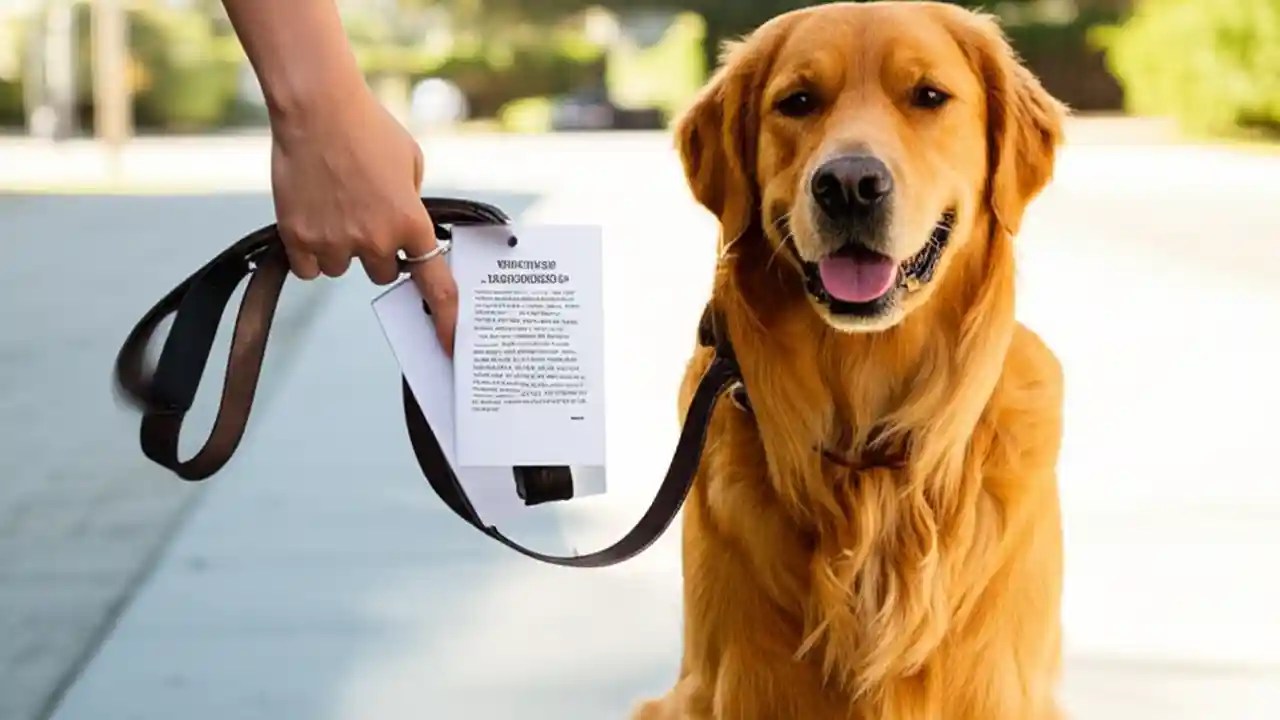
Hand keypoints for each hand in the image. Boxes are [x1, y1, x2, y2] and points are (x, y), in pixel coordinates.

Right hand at [268, 86, 458, 353]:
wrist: (316, 108)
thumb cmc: (369, 128)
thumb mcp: (410, 163)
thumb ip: (413, 203)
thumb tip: (409, 230)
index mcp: (411, 223)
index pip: (436, 285)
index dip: (446, 320)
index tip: (450, 344)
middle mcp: (376, 240)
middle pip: (383, 273)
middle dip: (377, 251)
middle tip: (365, 215)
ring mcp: (335, 242)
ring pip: (344, 269)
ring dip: (342, 248)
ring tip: (334, 204)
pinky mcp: (298, 239)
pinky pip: (311, 268)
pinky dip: (310, 250)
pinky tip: (311, 214)